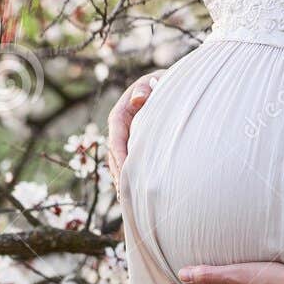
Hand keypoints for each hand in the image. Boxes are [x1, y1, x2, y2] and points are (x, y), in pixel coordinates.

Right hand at [104, 68, 165, 194]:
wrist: (169, 84)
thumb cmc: (162, 83)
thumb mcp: (154, 82)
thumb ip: (146, 90)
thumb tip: (138, 100)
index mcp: (120, 114)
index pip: (116, 139)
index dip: (119, 158)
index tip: (124, 175)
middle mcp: (119, 128)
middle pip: (115, 155)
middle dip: (119, 175)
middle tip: (126, 196)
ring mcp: (125, 138)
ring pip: (120, 162)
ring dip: (123, 180)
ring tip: (129, 201)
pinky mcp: (133, 144)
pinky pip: (129, 162)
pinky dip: (130, 177)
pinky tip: (136, 193)